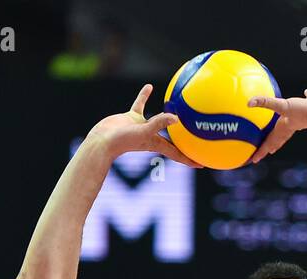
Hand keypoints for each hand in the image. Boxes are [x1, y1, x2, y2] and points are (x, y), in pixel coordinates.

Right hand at [85, 83, 203, 168]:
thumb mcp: (143, 131)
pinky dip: (144, 96)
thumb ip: (158, 123)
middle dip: (184, 141)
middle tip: (198, 138)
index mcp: (157, 144)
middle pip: (172, 139)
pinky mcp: (131, 117)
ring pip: (158, 119)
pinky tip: (150, 86)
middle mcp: (151, 136)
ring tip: (179, 106)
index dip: (190, 159)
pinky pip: (140, 104)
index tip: (204, 164)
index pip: (177, 154)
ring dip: (168, 115)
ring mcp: (142, 126)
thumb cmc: (122, 140)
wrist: (102, 140)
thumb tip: (175, 118)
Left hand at [246, 89, 306, 164]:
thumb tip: (249, 102)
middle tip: (268, 149)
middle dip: (274, 142)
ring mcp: (305, 113)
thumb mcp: (284, 106)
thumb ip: (266, 103)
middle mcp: (294, 121)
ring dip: (288, 119)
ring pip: (294, 116)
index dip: (261, 151)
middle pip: (280, 135)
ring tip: (285, 120)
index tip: (254, 160)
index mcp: (285, 127)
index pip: (270, 142)